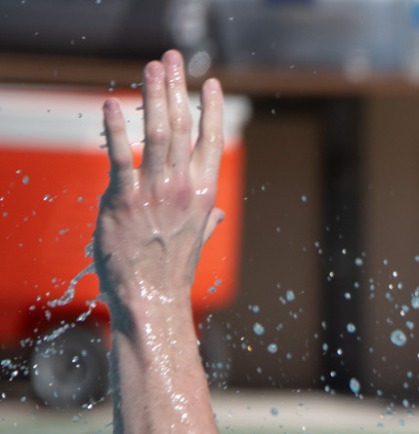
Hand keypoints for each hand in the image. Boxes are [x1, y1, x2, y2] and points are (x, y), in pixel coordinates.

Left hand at [94, 51, 224, 319]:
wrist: (152, 297)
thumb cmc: (170, 270)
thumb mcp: (196, 241)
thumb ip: (206, 221)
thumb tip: (215, 215)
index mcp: (204, 194)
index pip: (211, 142)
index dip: (211, 109)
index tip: (210, 83)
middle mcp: (185, 189)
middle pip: (183, 127)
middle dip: (178, 88)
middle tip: (172, 59)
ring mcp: (156, 193)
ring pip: (158, 134)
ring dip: (153, 96)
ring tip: (151, 68)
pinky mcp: (125, 200)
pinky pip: (121, 158)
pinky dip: (115, 129)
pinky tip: (111, 104)